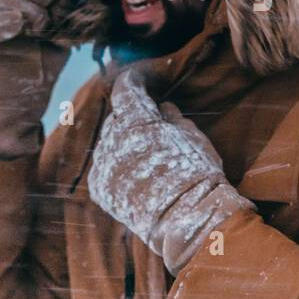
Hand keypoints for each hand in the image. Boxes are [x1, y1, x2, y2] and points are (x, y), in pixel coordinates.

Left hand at [88, 69, 255, 274]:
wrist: (187, 221)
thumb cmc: (197, 175)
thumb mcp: (193, 137)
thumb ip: (173, 118)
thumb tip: (163, 108)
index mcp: (137, 121)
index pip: (126, 89)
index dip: (133, 80)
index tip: (140, 78)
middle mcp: (113, 140)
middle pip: (118, 118)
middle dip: (132, 118)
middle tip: (154, 127)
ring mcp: (104, 166)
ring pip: (109, 144)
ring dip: (124, 144)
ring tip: (148, 157)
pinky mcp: (101, 189)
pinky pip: (104, 168)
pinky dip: (116, 167)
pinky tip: (136, 175)